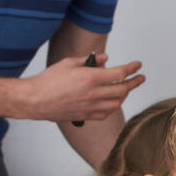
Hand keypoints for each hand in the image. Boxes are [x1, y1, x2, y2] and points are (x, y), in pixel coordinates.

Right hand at [22, 53, 144, 121]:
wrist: (35, 100)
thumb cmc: (48, 81)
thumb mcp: (68, 63)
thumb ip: (90, 61)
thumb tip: (106, 59)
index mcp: (90, 78)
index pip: (120, 73)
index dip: (132, 68)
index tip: (137, 65)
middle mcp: (94, 94)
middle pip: (123, 89)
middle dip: (135, 82)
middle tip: (140, 78)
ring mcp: (91, 106)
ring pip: (117, 102)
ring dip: (124, 95)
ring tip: (127, 88)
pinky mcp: (87, 116)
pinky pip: (107, 113)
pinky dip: (114, 106)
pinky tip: (114, 101)